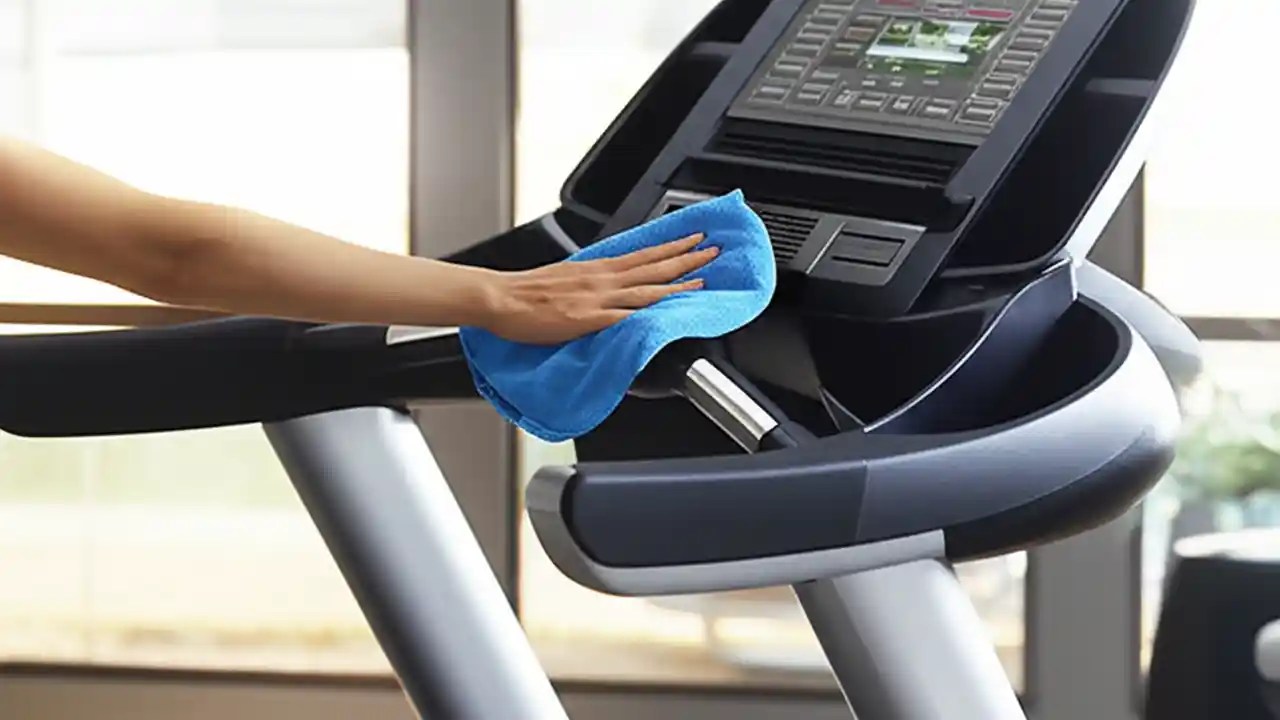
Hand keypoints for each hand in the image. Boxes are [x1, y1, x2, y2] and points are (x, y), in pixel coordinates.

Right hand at [478, 233, 717, 343]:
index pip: (644, 254)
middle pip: (653, 265)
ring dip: (679, 282)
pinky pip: (626, 316)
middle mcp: (602, 279)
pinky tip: (668, 313)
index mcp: (597, 268)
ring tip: (704, 277)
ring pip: (647, 287)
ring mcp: (597, 298)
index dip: (672, 246)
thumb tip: (610, 283)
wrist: (500, 298)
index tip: (694, 238)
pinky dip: (649, 312)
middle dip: (687, 257)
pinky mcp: (588, 319)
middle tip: (714, 250)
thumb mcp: (565, 276)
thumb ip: (591, 281)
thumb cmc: (526, 291)